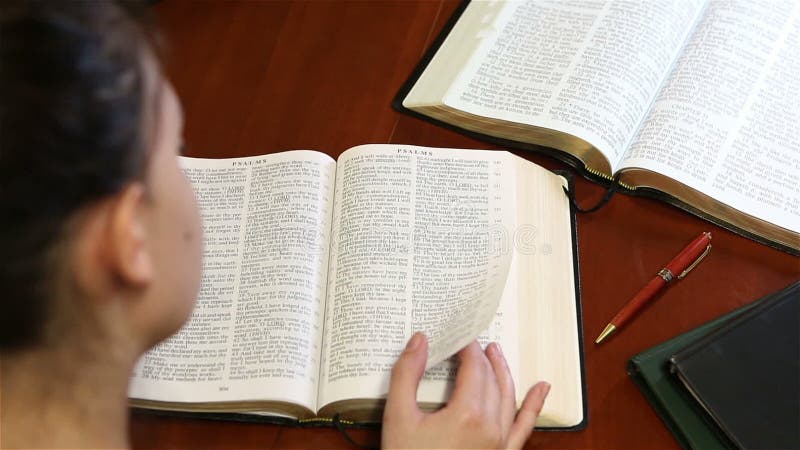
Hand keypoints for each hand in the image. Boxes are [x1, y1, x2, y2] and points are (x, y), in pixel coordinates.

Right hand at [382, 333, 549, 448]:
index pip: (473, 367)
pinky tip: (542, 390)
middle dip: (481, 356)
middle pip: (491, 379)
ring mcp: (499, 443)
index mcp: (467, 414)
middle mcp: (490, 427)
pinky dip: (533, 407)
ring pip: (508, 397)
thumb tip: (420, 341)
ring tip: (496, 353)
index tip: (458, 335)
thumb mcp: (398, 417)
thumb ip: (407, 375)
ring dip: (503, 371)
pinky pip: (524, 428)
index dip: (467, 346)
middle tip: (472, 341)